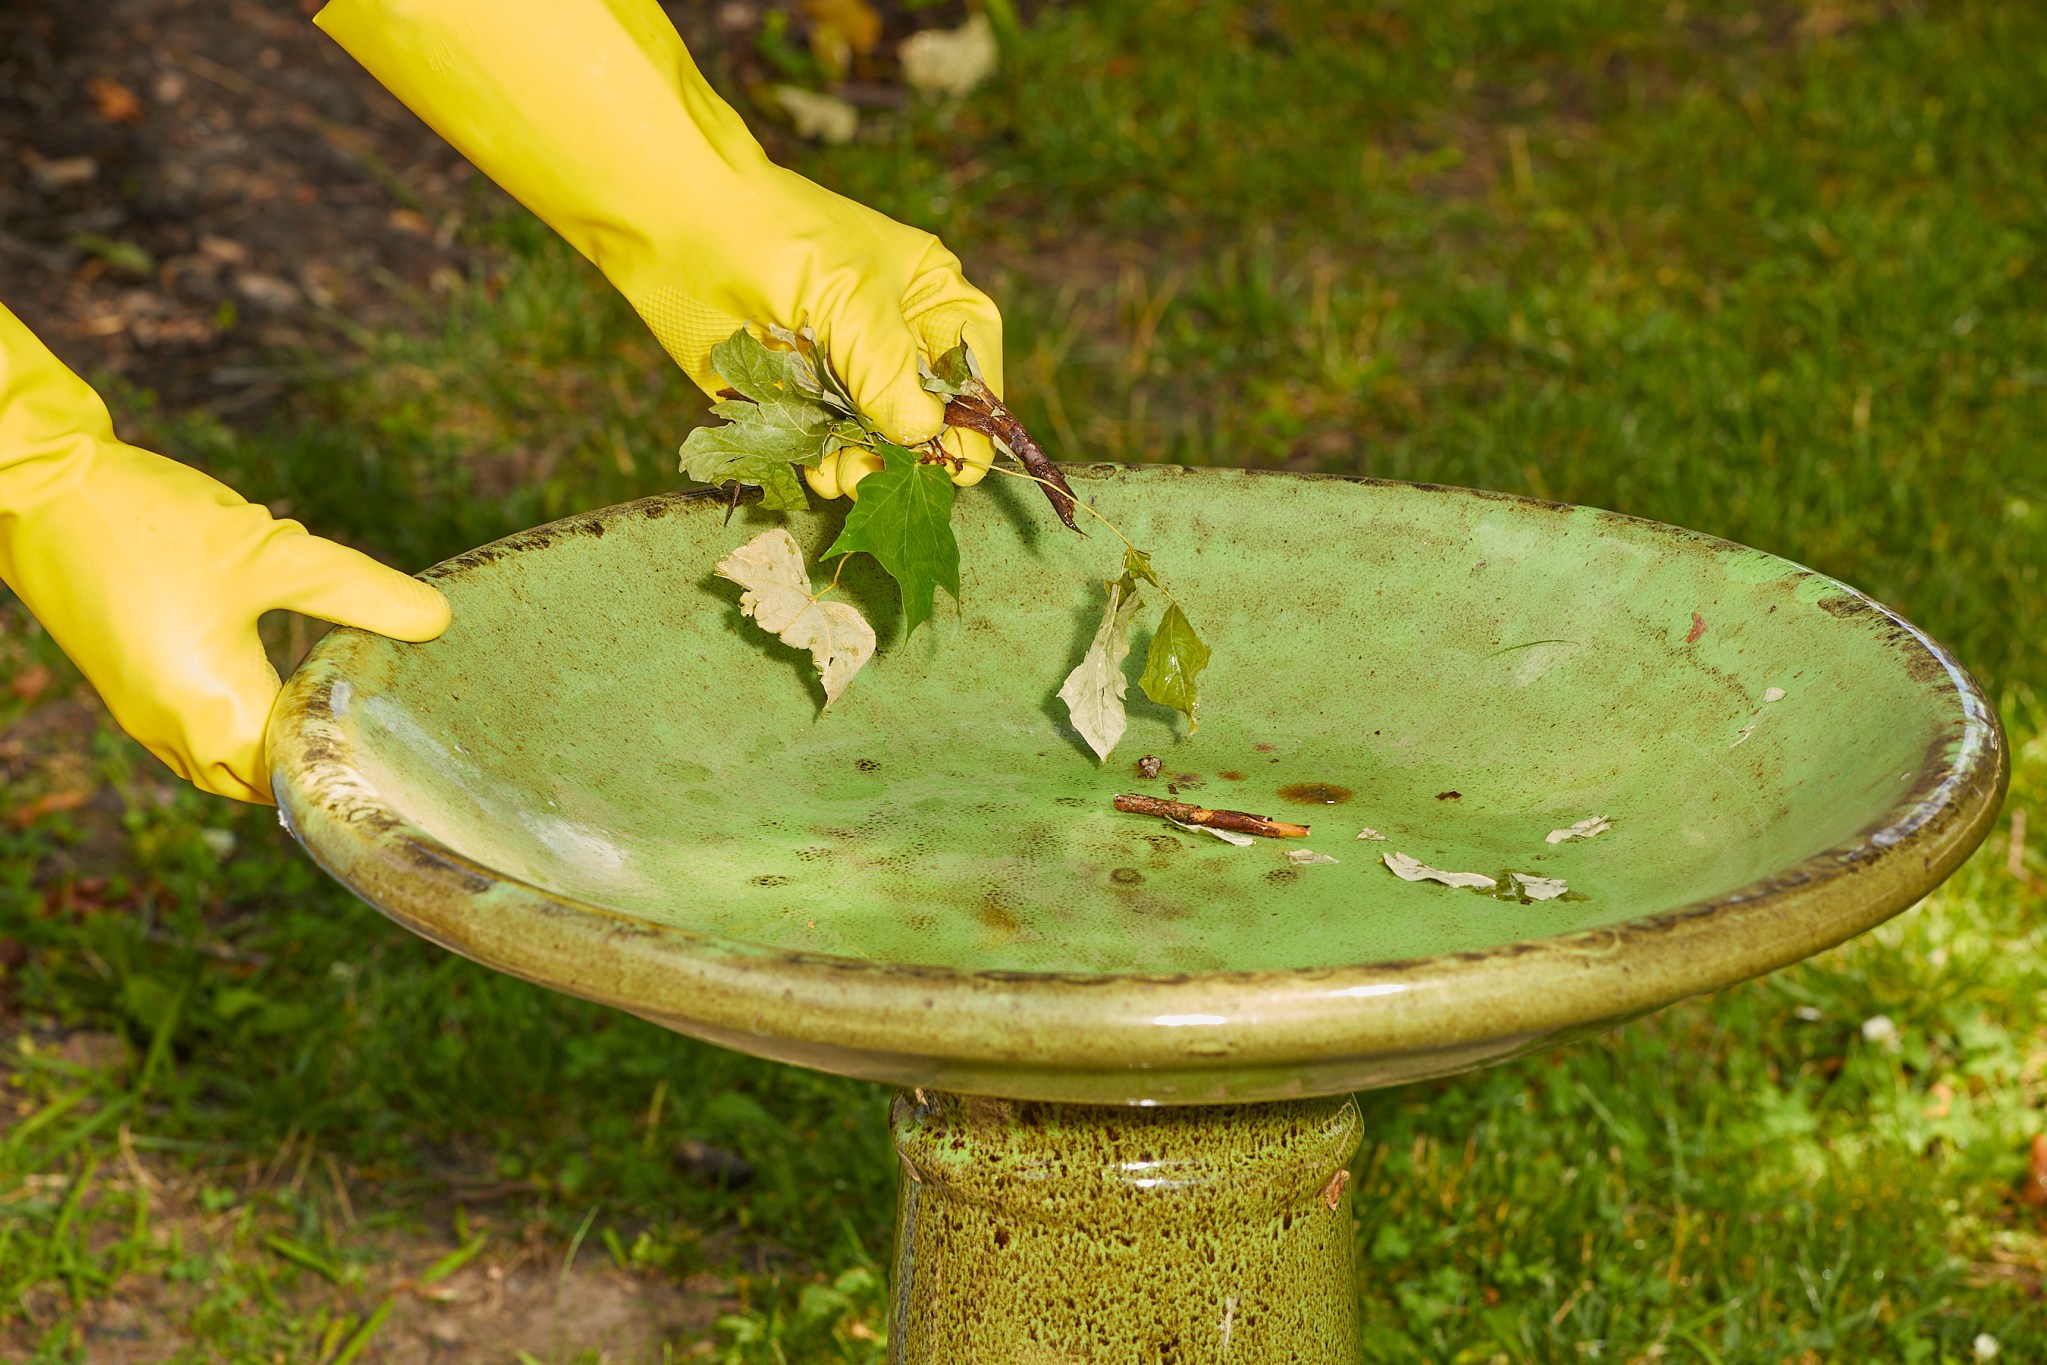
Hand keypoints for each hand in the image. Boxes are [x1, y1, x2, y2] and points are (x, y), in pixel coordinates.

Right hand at [1, 306, 449, 803]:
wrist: (40, 487)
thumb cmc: (152, 523)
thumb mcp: (275, 554)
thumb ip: (359, 593)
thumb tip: (440, 622)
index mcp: (211, 712)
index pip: (301, 774)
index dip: (355, 761)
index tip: (409, 740)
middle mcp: (173, 731)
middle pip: (264, 782)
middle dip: (319, 762)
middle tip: (385, 735)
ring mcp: (145, 714)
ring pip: (226, 763)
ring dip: (279, 745)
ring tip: (341, 714)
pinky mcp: (131, 686)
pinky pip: (196, 734)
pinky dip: (242, 725)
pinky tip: (280, 686)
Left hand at [316, 0, 1003, 501]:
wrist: (648, 213)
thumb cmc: (749, 233)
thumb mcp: (836, 299)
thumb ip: (891, 376)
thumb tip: (936, 448)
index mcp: (932, 300)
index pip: (980, 385)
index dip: (970, 438)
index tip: (945, 475)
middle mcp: (891, 335)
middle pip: (926, 429)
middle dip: (899, 465)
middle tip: (864, 483)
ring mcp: (836, 366)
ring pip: (868, 451)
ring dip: (846, 474)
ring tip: (817, 476)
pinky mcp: (780, 391)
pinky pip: (809, 450)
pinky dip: (801, 469)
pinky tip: (788, 474)